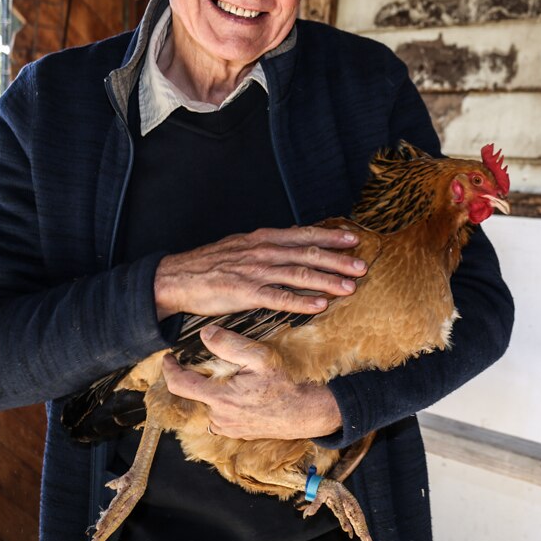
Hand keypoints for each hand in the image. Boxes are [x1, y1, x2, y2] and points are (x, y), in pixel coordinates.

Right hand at [153, 226, 366, 319]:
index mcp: (264, 238)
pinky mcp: (245, 293)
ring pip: (299, 275)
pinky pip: (279, 298)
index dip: (330, 237)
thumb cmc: (211, 263)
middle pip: (308, 254)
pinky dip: (302, 301)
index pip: (304, 235)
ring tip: (350, 286)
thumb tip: (295, 240)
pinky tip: (320, 305)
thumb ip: (270, 244)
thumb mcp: (243, 245)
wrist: (177, 277)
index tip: (354, 239)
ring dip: (327, 280)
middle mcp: (263, 251)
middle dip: (338, 260)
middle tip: (363, 265)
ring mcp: (255, 272)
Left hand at [162, 325, 341, 438]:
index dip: (169, 370)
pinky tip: (243, 394)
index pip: (179, 384)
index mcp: (219, 397)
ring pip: (209, 405)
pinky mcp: (237, 433)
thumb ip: (229, 344)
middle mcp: (218, 417)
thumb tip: (206, 333)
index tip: (168, 358)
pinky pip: (222, 416)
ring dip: (214, 391)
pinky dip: (225, 403)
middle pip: (195, 394)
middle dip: (199, 377)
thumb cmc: (284, 384)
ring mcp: (228, 427)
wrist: (305, 413)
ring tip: (233, 378)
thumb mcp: (259, 357)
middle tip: (214, 364)